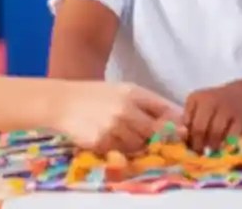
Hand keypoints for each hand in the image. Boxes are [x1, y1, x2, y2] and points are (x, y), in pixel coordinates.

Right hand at [58, 82, 183, 154]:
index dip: (174, 121)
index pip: (164, 109)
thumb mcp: (124, 90)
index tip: (178, 128)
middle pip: (154, 131)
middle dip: (155, 135)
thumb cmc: (96, 95)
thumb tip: (177, 118)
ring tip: (122, 132)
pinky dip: (119, 148)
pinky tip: (109, 137)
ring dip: (135, 143)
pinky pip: (120, 151)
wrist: (62, 102)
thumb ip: (149, 103)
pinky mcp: (100, 142)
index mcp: (133, 93)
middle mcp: (125, 109)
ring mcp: (113, 127)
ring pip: (138, 144)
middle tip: (148, 134)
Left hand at [183, 83, 241, 152]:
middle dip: (198, 144)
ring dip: (212, 145)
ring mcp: (227, 108)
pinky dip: (226, 145)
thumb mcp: (197, 108)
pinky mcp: (241, 119)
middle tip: (199, 152)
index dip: (186, 137)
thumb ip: (187, 123)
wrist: (241, 96)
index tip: (188, 144)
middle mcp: (211, 100)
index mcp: (196, 98)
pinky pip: (231, 137)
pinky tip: (224, 145)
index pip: (186, 122)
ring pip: (215, 134)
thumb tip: (181, 137)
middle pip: (199, 128)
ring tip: (212, 148)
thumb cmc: (213, 107)